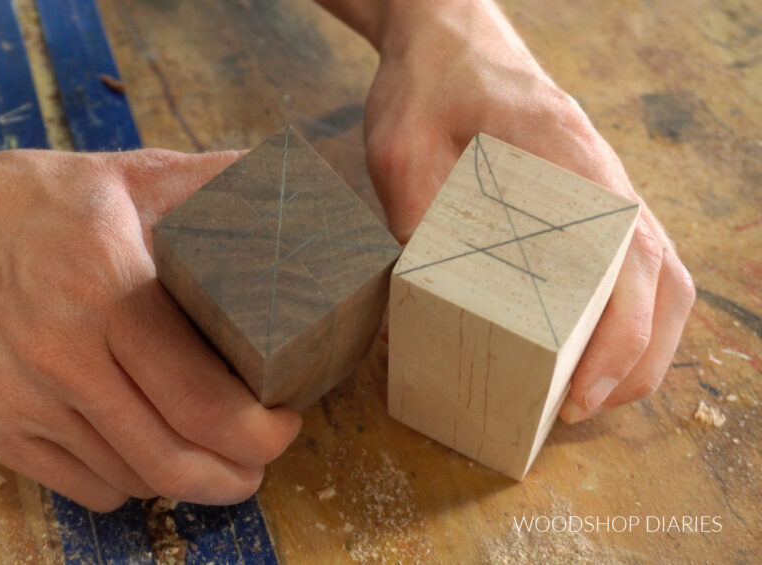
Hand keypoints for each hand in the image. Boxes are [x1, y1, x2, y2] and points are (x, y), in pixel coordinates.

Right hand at [0, 149, 300, 511]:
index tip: (287, 418)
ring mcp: (23, 399)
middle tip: (264, 454)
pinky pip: (86, 487)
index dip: (259, 430)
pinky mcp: (0, 427)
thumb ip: (218, 181)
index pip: (198, 398)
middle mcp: (60, 355)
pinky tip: (155, 447)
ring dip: (192, 477)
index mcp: (107, 291)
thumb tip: (294, 182)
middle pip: (171, 458)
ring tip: (221, 450)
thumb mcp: (139, 177)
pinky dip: (135, 481)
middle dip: (237, 474)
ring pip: (133, 478)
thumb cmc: (56, 201)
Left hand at [361, 0, 694, 420]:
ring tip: (589, 393)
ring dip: (641, 345)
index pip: (631, 267)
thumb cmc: (430, 85)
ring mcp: (606, 191)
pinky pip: (635, 266)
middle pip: (664, 284)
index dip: (618, 343)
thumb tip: (430, 301)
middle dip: (635, 362)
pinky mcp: (590, 201)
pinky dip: (629, 318)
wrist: (450, 40)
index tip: (579, 394)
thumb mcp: (399, 145)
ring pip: (662, 279)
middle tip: (576, 411)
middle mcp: (605, 182)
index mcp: (572, 163)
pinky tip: (589, 347)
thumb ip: (416, 217)